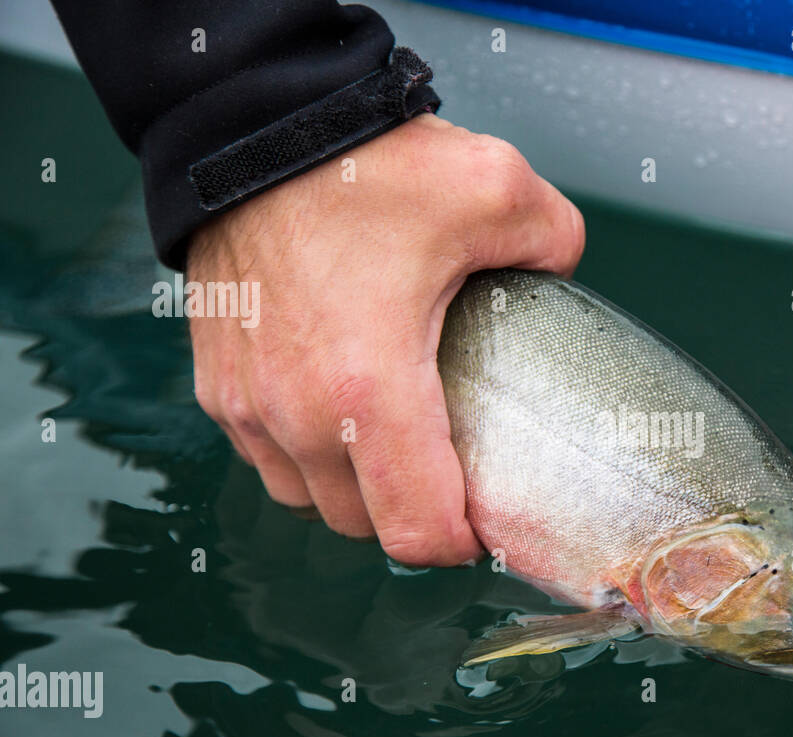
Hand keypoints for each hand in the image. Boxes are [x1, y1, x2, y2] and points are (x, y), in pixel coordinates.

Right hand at [185, 114, 583, 564]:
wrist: (246, 125)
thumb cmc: (361, 162)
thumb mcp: (496, 186)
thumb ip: (555, 241)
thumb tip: (562, 275)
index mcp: (368, 389)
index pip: (418, 532)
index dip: (464, 543)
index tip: (488, 517)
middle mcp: (296, 414)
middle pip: (366, 527)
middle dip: (416, 516)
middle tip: (455, 473)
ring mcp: (247, 405)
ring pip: (312, 500)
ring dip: (360, 492)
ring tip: (399, 444)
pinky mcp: (217, 384)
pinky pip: (269, 459)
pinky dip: (310, 456)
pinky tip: (342, 411)